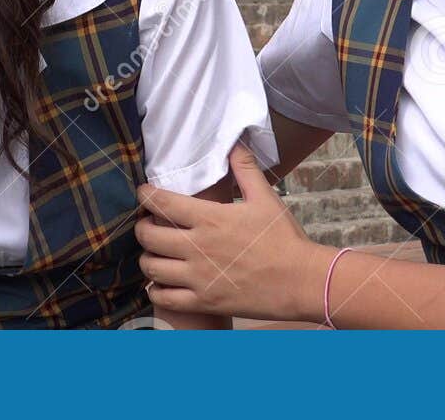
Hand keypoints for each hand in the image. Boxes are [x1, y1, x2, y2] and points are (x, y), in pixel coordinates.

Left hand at [136, 145, 324, 320]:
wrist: (302, 281)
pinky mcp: (204, 301)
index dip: (145, 195)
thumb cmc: (284, 238)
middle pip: (147, 236)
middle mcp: (198, 248)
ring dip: (147, 258)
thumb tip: (235, 142)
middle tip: (147, 225)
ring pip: (151, 267)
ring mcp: (199, 277)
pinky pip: (164, 298)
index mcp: (209, 219)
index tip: (143, 193)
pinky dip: (156, 290)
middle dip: (141, 227)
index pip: (161, 203)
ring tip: (156, 253)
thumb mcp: (264, 198)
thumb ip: (244, 169)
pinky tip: (161, 283)